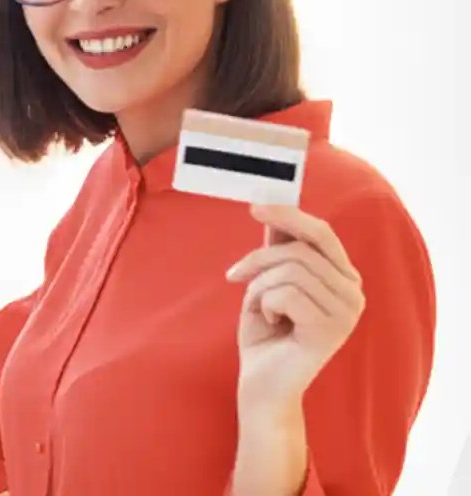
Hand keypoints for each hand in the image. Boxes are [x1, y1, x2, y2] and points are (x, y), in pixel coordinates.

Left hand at [226, 203, 365, 408]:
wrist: (261, 382)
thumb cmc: (265, 333)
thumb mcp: (269, 282)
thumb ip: (279, 248)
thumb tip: (271, 206)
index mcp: (344, 277)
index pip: (322, 233)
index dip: (289, 215)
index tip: (255, 206)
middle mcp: (354, 292)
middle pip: (302, 248)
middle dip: (260, 257)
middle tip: (235, 274)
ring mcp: (348, 312)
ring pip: (291, 270)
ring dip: (259, 287)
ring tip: (259, 308)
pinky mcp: (332, 330)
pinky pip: (286, 294)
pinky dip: (265, 303)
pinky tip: (270, 322)